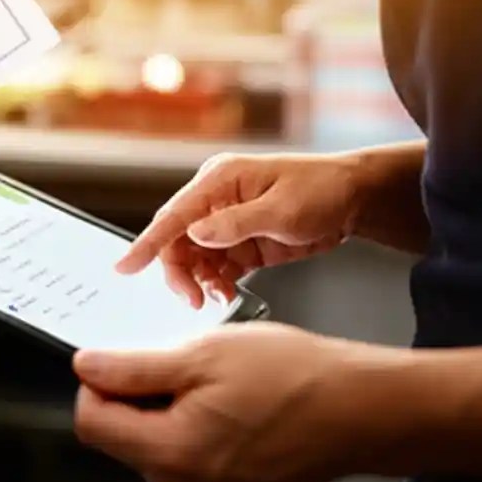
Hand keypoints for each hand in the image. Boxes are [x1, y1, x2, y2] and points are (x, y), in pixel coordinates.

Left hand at [73, 323, 401, 481]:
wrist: (364, 410)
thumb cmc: (296, 379)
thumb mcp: (204, 354)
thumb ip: (134, 367)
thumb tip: (87, 367)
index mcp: (172, 452)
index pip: (91, 422)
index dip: (97, 382)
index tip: (119, 359)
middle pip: (122, 436)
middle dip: (137, 395)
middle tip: (182, 363)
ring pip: (156, 444)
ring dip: (170, 408)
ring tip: (216, 383)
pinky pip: (190, 456)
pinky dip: (197, 425)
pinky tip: (232, 404)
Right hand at [119, 153, 363, 307]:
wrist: (355, 199)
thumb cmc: (322, 190)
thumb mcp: (282, 209)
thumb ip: (236, 224)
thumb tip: (196, 234)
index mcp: (219, 180)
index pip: (173, 215)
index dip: (147, 243)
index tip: (125, 267)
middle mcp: (216, 201)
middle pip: (178, 242)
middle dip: (180, 273)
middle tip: (194, 300)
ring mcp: (227, 223)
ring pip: (194, 259)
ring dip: (199, 282)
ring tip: (218, 298)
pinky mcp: (241, 243)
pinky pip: (216, 268)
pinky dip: (217, 284)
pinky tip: (227, 294)